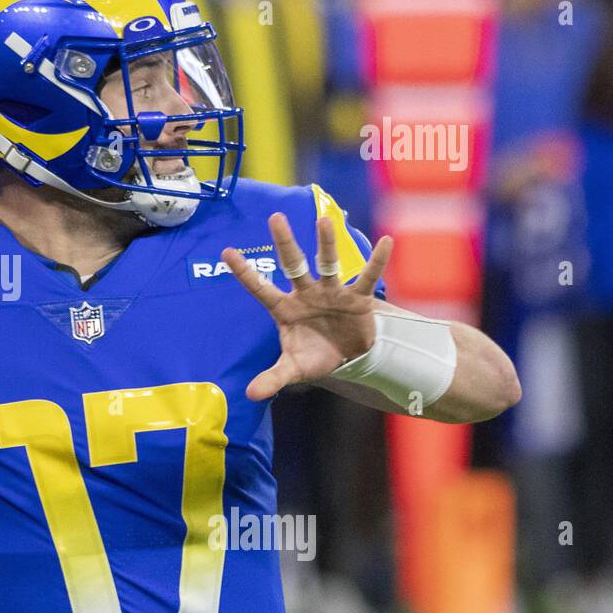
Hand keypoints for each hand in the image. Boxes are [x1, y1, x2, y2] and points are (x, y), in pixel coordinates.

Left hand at [221, 213, 392, 401]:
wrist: (348, 357)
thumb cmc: (314, 356)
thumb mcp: (294, 369)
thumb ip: (272, 378)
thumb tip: (249, 395)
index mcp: (285, 308)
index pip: (261, 288)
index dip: (245, 272)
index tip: (226, 252)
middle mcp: (306, 294)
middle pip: (293, 265)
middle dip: (285, 243)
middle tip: (275, 217)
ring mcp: (332, 292)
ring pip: (328, 264)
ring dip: (326, 243)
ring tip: (325, 220)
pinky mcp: (358, 298)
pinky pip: (368, 277)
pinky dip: (377, 261)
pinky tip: (386, 242)